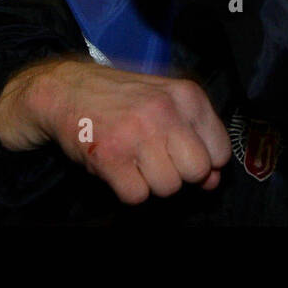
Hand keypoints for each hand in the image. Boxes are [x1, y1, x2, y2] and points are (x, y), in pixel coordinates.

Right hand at [0, 58, 230, 204]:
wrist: (67, 90)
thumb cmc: (121, 99)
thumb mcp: (165, 103)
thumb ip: (195, 136)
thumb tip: (213, 180)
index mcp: (185, 95)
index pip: (220, 150)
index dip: (204, 161)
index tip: (184, 156)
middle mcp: (164, 111)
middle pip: (198, 171)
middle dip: (180, 174)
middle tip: (158, 160)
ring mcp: (137, 133)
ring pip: (168, 188)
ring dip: (151, 182)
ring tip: (134, 159)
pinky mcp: (110, 156)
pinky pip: (136, 196)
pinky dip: (127, 189)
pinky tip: (118, 167)